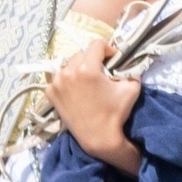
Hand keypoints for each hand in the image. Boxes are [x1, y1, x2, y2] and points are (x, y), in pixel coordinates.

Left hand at [45, 40, 141, 174]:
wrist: (98, 138)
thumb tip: (128, 61)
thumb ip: (131, 69)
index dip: (107, 49)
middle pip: (81, 53)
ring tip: (88, 81)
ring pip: (69, 64)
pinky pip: (59, 77)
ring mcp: (56, 83)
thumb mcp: (131, 88)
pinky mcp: (50, 93)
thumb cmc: (115, 113)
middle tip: (101, 71)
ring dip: (79, 68)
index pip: (96, 44)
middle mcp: (68, 72)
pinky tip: (77, 89)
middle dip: (93, 59)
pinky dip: (68, 79)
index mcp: (87, 69)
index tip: (112, 58)